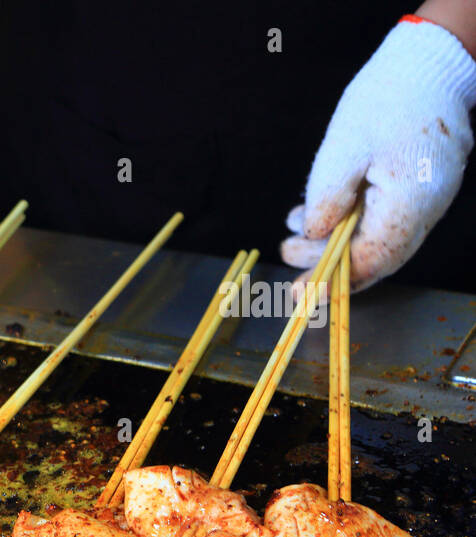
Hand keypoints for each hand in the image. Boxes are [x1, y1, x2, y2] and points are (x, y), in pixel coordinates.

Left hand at [282, 17, 475, 289]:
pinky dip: (351, 227)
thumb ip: (327, 196)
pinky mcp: (419, 191)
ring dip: (334, 243)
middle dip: (328, 263)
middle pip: (376, 259)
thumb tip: (313, 234)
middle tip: (287, 251)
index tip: (299, 292)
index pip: (370, 259)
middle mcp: (426, 209)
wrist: (428, 65)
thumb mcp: (343, 147)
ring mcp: (427, 201)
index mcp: (411, 201)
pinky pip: (385, 223)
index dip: (332, 279)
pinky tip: (318, 216)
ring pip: (378, 243)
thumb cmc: (386, 99)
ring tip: (292, 231)